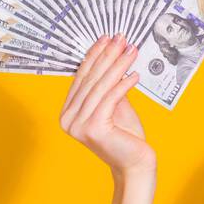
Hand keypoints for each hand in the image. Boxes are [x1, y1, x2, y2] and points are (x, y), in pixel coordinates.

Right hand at [60, 34, 155, 175]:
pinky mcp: (93, 129)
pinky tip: (134, 73)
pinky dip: (123, 84)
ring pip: (100, 87)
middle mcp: (68, 119)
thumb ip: (109, 86)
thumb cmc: (127, 137)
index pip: (82, 78)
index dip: (95, 55)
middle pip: (90, 80)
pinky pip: (110, 99)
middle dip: (107, 56)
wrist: (135, 165)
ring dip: (117, 65)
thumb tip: (112, 57)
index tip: (107, 38)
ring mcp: (78, 125)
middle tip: (120, 38)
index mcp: (68, 113)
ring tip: (131, 51)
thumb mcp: (115, 106)